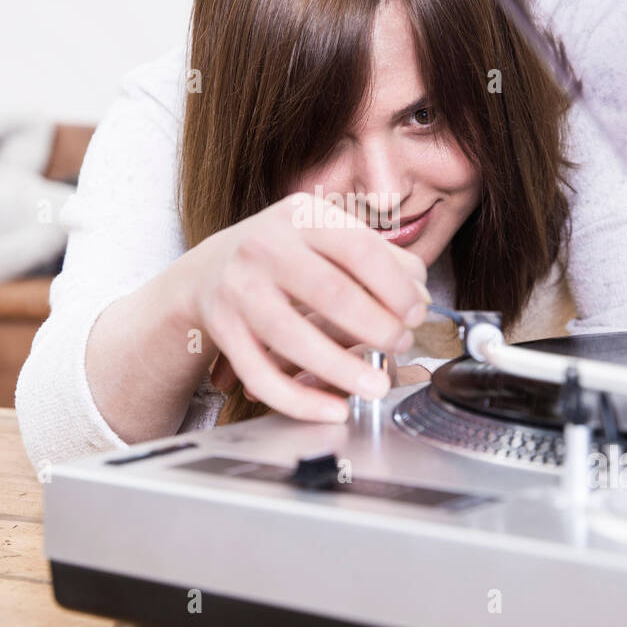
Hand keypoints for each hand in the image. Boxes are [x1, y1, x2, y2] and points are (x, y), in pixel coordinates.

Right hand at [184, 192, 428, 422]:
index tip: (415, 313)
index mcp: (300, 217)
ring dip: (342, 368)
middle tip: (400, 345)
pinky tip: (334, 409)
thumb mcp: (324, 234)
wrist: (208, 268)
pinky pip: (261, 374)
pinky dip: (300, 399)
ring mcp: (240, 291)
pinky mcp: (224, 332)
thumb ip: (377, 257)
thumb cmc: (281, 253)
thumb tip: (418, 296)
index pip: (359, 248)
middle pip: (330, 293)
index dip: (395, 286)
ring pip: (292, 337)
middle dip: (377, 327)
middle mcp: (265, 249)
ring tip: (377, 386)